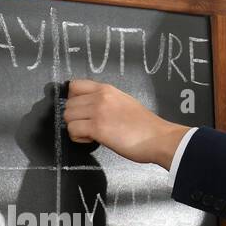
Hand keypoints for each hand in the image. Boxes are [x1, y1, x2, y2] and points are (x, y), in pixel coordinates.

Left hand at [63, 79, 188, 169]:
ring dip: (75, 128)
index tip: (81, 111)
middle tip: (88, 126)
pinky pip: (73, 130)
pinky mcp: (97, 128)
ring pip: (68, 117)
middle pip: (68, 104)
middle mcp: (100, 97)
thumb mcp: (124, 102)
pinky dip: (78, 137)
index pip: (74, 85)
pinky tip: (92, 140)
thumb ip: (106, 102)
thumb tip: (91, 109)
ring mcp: (98, 111)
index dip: (73, 99)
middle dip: (75, 117)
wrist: (157, 137)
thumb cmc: (144, 125)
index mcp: (106, 89)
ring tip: (90, 134)